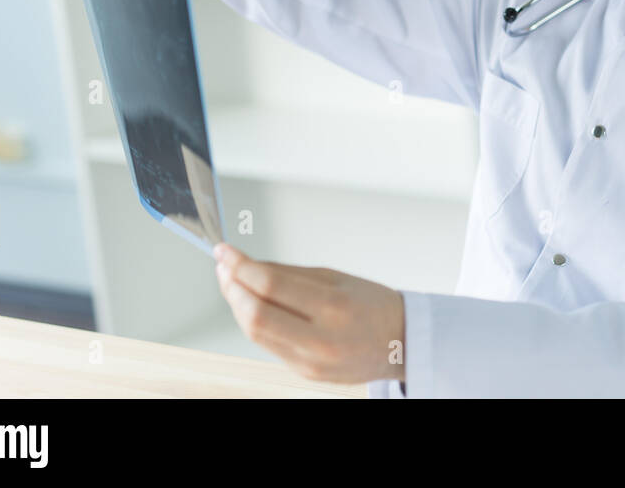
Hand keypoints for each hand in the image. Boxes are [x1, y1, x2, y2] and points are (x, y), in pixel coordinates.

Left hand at [213, 243, 405, 385]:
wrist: (401, 343)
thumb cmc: (373, 305)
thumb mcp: (336, 278)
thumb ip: (290, 274)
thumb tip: (249, 266)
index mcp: (333, 307)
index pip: (271, 285)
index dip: (240, 265)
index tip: (225, 251)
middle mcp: (320, 339)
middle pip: (255, 314)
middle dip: (231, 287)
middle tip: (224, 266)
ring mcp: (309, 362)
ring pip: (255, 333)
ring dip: (237, 305)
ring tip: (232, 282)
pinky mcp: (303, 373)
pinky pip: (268, 345)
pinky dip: (253, 322)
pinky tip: (251, 305)